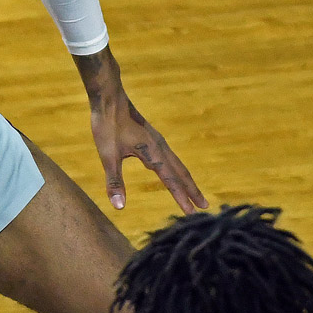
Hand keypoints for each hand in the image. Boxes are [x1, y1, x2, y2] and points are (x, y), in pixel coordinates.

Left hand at [90, 93, 205, 213]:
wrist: (109, 98)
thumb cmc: (107, 126)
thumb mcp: (107, 156)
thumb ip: (115, 182)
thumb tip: (119, 207)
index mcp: (152, 154)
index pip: (171, 181)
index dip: (181, 198)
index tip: (192, 213)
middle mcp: (160, 148)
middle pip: (181, 173)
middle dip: (192, 190)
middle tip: (205, 206)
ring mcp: (158, 141)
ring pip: (177, 164)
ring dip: (187, 180)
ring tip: (194, 193)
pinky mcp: (152, 138)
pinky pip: (170, 157)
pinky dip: (178, 169)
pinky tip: (173, 171)